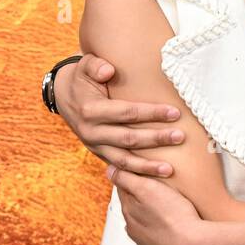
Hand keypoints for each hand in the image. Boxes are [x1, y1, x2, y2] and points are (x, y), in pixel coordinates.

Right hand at [55, 53, 185, 175]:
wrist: (64, 96)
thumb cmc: (83, 79)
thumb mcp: (85, 66)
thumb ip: (95, 65)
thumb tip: (108, 70)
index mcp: (91, 110)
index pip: (127, 113)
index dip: (151, 113)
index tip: (174, 112)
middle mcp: (92, 132)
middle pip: (129, 139)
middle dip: (156, 139)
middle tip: (180, 137)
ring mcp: (95, 146)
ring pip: (123, 160)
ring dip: (147, 166)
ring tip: (170, 170)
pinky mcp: (99, 154)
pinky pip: (119, 168)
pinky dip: (136, 174)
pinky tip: (154, 179)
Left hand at [108, 165, 209, 244]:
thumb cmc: (173, 214)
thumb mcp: (148, 188)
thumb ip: (126, 179)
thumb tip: (108, 170)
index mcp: (128, 210)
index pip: (123, 188)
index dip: (132, 177)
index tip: (141, 170)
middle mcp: (132, 227)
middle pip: (132, 206)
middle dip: (140, 197)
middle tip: (156, 187)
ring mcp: (144, 242)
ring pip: (142, 223)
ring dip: (149, 215)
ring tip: (165, 207)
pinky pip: (154, 238)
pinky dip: (159, 230)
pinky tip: (170, 227)